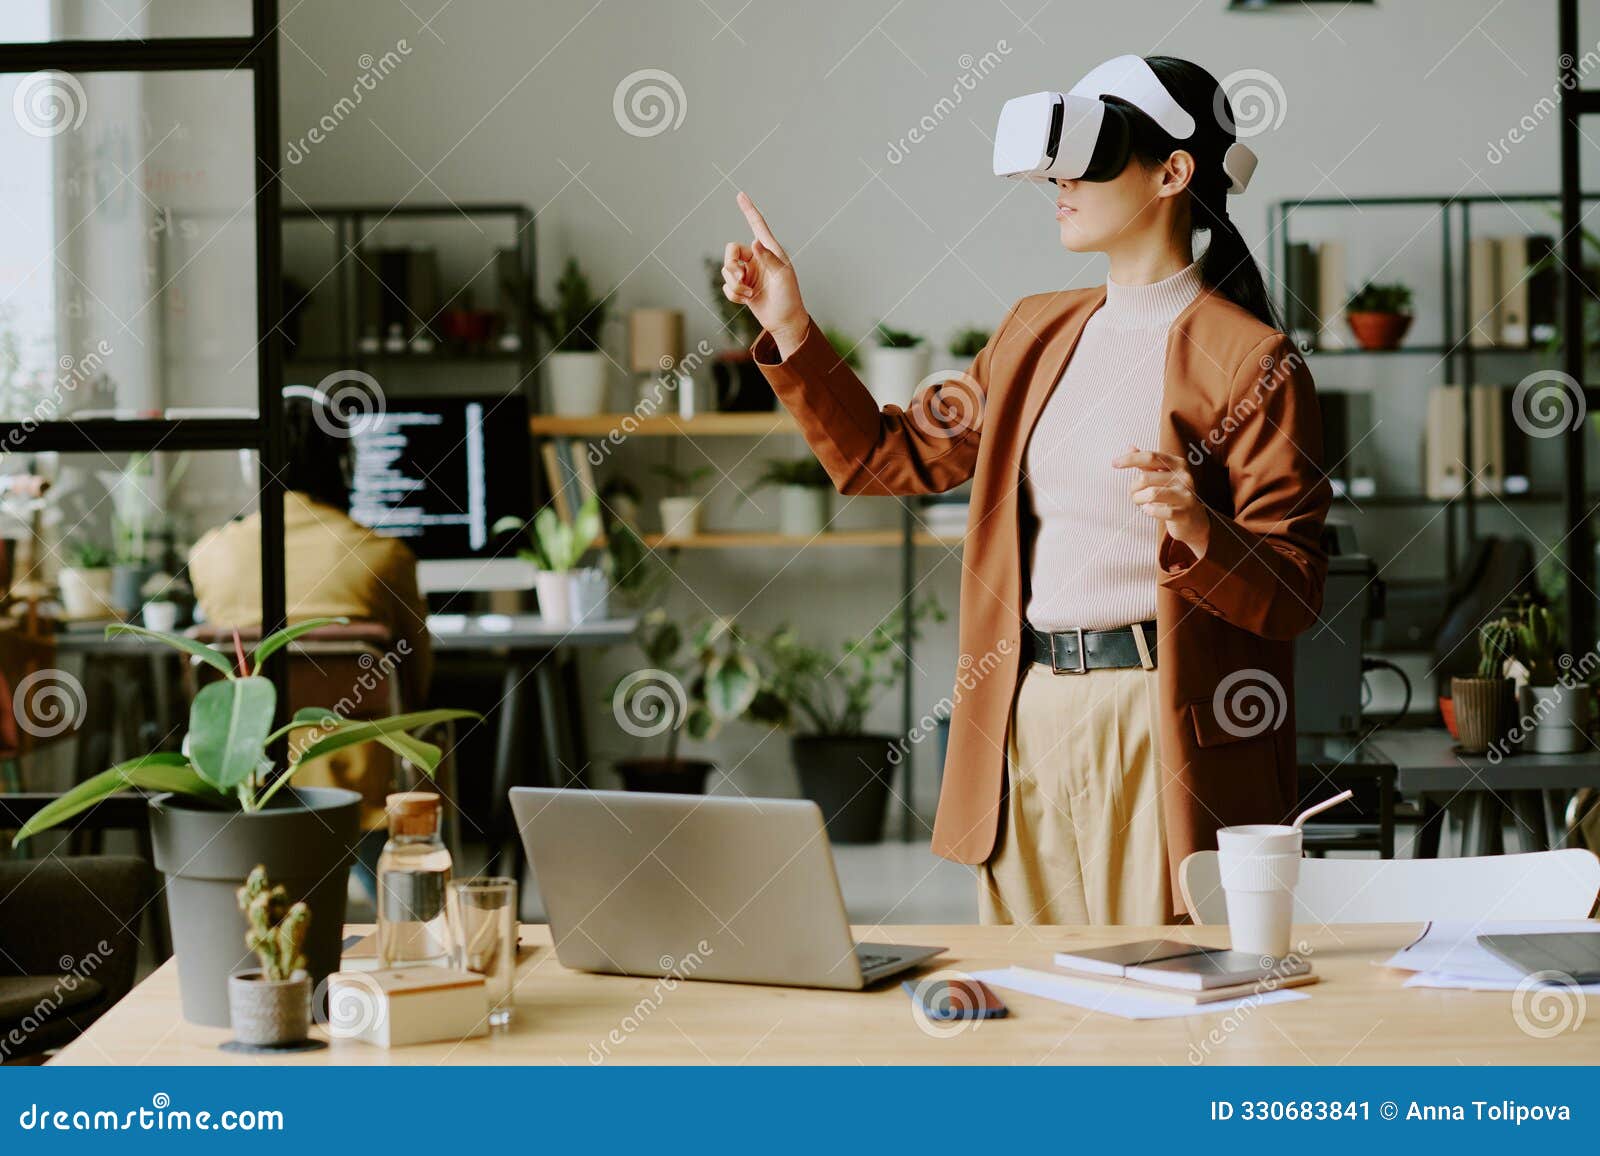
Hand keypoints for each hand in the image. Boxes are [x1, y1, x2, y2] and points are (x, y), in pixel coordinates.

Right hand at [723, 192, 807, 355]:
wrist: (785, 322)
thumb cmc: (789, 298)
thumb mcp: (783, 276)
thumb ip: (768, 258)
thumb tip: (754, 241)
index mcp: (770, 251)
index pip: (757, 225)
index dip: (748, 210)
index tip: (741, 194)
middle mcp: (757, 259)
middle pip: (731, 250)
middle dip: (731, 266)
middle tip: (741, 279)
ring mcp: (748, 274)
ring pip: (726, 270)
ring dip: (733, 284)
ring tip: (748, 294)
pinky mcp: (742, 288)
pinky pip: (726, 286)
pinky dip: (733, 294)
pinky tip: (746, 300)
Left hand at [1114, 446, 1210, 558]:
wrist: (1193, 519)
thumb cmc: (1173, 494)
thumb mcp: (1162, 475)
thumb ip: (1146, 463)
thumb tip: (1130, 447)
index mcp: (1177, 464)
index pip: (1150, 457)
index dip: (1130, 459)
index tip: (1114, 463)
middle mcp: (1184, 476)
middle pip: (1146, 478)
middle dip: (1133, 488)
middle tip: (1134, 494)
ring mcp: (1186, 494)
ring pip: (1150, 494)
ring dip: (1139, 499)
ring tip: (1141, 502)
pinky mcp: (1184, 512)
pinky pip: (1157, 510)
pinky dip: (1148, 510)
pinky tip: (1149, 510)